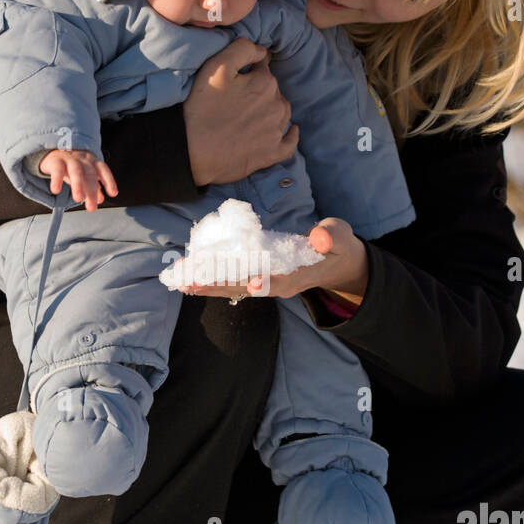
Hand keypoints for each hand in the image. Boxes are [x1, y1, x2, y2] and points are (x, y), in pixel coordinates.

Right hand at [38, 148, 117, 211]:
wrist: (54, 151)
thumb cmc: (73, 165)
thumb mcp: (85, 175)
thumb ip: (93, 187)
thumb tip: (100, 199)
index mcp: (92, 162)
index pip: (103, 170)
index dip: (109, 181)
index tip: (113, 193)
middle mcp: (83, 160)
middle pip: (90, 174)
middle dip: (92, 191)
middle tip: (91, 207)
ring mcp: (70, 159)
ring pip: (76, 171)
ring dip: (78, 185)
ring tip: (78, 199)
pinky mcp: (56, 161)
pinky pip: (57, 170)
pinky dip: (57, 180)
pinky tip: (56, 190)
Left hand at [180, 217, 369, 303]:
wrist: (336, 264)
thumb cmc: (337, 247)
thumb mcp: (341, 238)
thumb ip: (332, 237)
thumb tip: (319, 236)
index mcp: (298, 275)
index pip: (279, 280)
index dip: (265, 281)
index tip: (250, 284)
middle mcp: (278, 285)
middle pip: (245, 286)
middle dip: (218, 284)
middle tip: (191, 282)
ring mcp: (266, 285)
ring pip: (234, 286)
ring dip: (207, 284)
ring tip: (182, 281)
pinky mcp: (258, 279)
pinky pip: (231, 282)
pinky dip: (211, 280)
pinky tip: (190, 278)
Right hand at [182, 38, 299, 185]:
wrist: (194, 153)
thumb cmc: (202, 109)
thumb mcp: (216, 67)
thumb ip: (242, 49)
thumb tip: (261, 50)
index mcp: (266, 82)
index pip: (262, 67)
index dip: (248, 70)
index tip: (235, 78)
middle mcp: (277, 105)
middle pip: (272, 90)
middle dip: (258, 90)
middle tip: (235, 99)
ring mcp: (277, 131)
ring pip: (281, 112)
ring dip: (270, 109)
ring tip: (249, 115)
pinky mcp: (273, 153)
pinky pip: (290, 143)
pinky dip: (290, 135)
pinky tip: (289, 131)